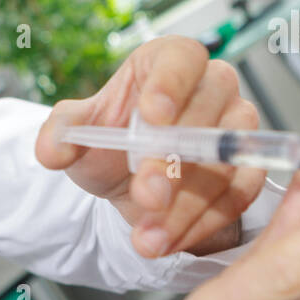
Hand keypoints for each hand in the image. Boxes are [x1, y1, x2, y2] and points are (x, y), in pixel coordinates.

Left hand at [35, 35, 264, 256]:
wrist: (128, 181)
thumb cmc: (109, 143)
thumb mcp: (76, 135)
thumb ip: (60, 134)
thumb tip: (52, 150)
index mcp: (167, 61)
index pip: (182, 58)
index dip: (171, 84)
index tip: (152, 116)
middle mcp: (211, 87)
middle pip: (207, 115)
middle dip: (173, 162)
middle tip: (146, 194)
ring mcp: (235, 127)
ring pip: (224, 163)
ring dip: (186, 206)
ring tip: (148, 237)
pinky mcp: (247, 168)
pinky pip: (238, 195)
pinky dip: (204, 224)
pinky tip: (169, 242)